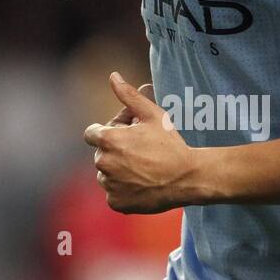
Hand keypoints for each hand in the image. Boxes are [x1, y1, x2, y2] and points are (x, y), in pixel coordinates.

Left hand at [84, 73, 198, 212]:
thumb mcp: (152, 115)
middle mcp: (103, 163)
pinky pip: (113, 194)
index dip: (109, 132)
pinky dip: (123, 190)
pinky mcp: (116, 203)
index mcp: (108, 140)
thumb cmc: (171, 144)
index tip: (126, 135)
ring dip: (118, 170)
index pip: (92, 133)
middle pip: (101, 153)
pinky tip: (142, 183)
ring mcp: (109, 185)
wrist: (187, 178)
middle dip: (116, 150)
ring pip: (106, 175)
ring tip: (143, 168)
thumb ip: (129, 96)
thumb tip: (113, 76)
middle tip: (141, 150)